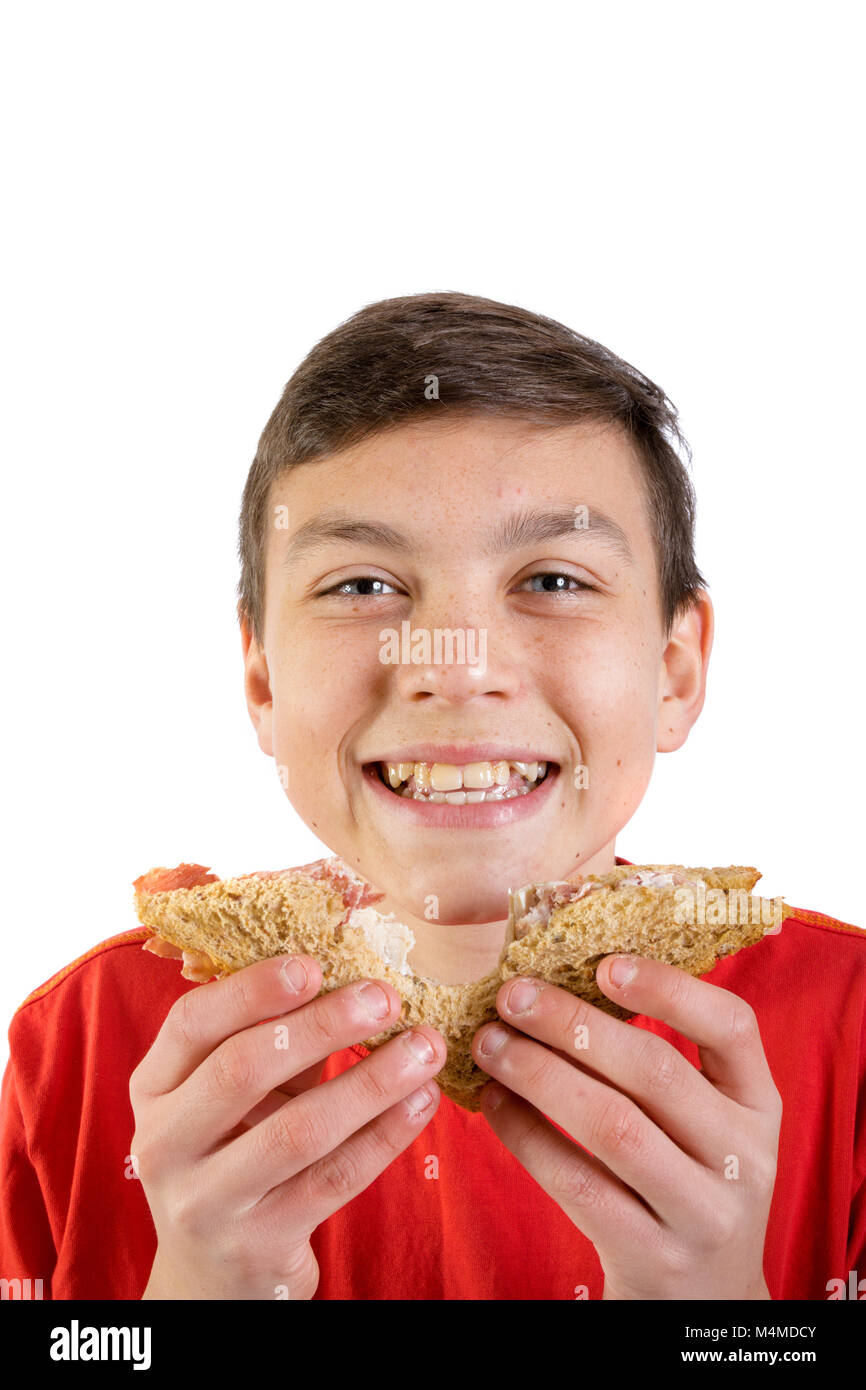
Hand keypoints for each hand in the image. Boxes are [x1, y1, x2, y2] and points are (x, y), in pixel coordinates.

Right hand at [130, 953, 445, 1298]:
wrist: (215, 1274)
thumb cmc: (237, 1150)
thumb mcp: (233, 1094)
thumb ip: (272, 1037)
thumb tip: (351, 967)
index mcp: (154, 1087)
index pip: (191, 1022)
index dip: (252, 988)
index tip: (315, 964)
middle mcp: (165, 1144)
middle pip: (243, 1068)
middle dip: (322, 1026)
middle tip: (386, 997)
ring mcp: (207, 1201)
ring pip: (298, 1130)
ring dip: (373, 1081)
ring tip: (425, 1046)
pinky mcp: (257, 1244)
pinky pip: (335, 1179)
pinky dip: (386, 1134)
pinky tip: (422, 1101)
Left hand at [471, 955, 780, 1298]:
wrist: (703, 1303)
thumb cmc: (685, 1183)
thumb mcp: (704, 1126)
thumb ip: (661, 1067)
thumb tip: (559, 984)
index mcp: (759, 1105)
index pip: (733, 1026)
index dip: (669, 988)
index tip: (604, 963)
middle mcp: (743, 1156)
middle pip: (655, 1071)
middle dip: (572, 1025)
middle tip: (511, 996)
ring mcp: (703, 1212)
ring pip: (612, 1125)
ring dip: (539, 1074)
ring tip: (490, 1045)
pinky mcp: (653, 1256)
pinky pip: (578, 1183)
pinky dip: (527, 1135)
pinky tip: (495, 1103)